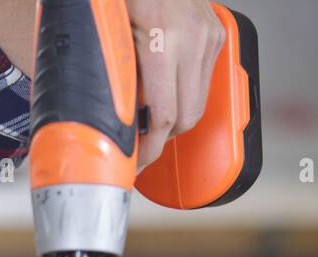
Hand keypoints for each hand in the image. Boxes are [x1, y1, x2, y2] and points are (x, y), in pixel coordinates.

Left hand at [0, 0, 225, 169]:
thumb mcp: (106, 32)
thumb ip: (110, 73)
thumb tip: (102, 119)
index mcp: (161, 42)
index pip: (163, 117)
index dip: (148, 149)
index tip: (132, 162)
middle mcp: (191, 40)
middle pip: (185, 118)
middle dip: (161, 141)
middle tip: (136, 149)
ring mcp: (208, 37)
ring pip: (198, 104)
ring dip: (174, 120)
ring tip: (146, 124)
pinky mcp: (215, 34)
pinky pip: (203, 82)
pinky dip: (184, 95)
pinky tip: (162, 95)